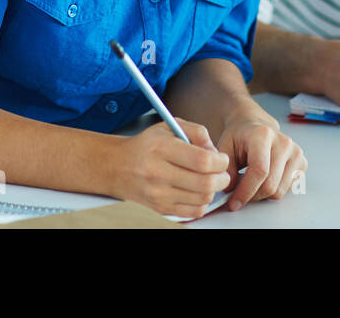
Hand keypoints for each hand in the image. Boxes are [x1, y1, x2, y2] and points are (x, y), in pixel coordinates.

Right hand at [110, 121, 230, 219]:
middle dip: (222, 178)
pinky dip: (202, 203)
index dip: (220, 161)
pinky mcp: (159, 209)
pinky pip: (193, 212)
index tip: (222, 159)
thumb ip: (196, 131)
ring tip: (208, 180)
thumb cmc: (146, 146)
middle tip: (222, 172)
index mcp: (161, 149)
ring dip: (213, 190)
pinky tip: (197, 192)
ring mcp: (158, 194)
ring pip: (202, 199)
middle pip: (205, 183)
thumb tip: (214, 150)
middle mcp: (157, 173)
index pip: (202, 161)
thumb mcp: (169, 127)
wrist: (117, 167)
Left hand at [216, 108, 305, 210]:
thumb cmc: (240, 137)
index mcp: (263, 135)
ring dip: (262, 194)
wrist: (255, 127)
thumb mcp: (224, 148)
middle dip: (252, 196)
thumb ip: (227, 169)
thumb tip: (232, 190)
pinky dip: (274, 190)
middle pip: (271, 185)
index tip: (234, 203)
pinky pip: (288, 189)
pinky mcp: (302, 163)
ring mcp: (295, 152)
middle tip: (239, 195)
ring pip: (279, 191)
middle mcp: (283, 142)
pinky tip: (265, 179)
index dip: (246, 191)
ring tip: (251, 182)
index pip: (260, 171)